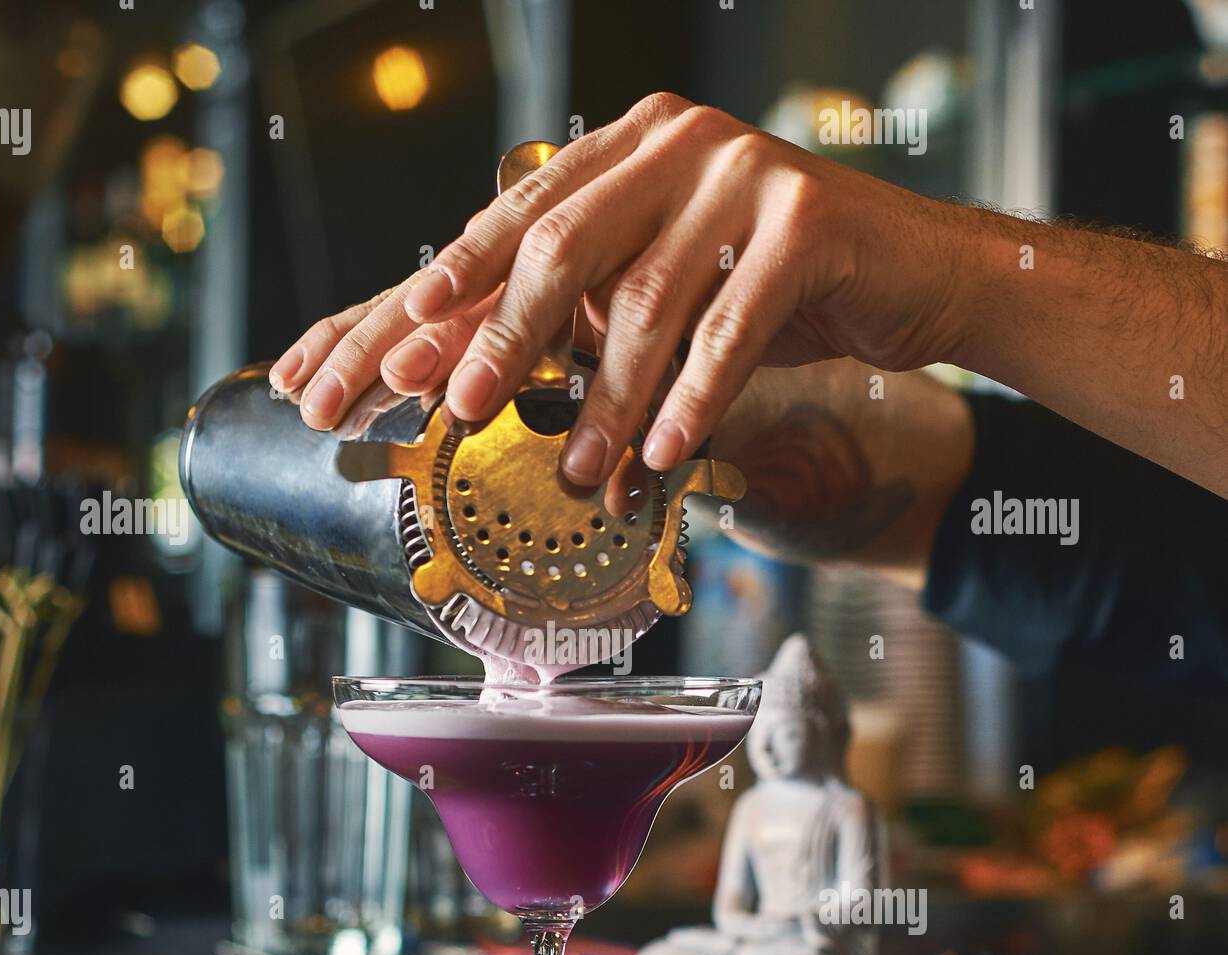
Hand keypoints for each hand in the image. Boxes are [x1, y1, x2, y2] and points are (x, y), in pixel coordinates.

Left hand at [270, 93, 971, 488]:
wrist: (913, 272)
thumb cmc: (774, 288)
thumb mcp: (665, 289)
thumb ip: (581, 311)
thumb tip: (468, 379)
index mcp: (625, 149)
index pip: (510, 222)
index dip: (440, 292)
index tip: (379, 355)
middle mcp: (675, 144)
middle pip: (557, 246)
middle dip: (498, 339)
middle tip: (452, 408)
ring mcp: (744, 173)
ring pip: (644, 301)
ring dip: (604, 402)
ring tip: (581, 471)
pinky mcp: (807, 223)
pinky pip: (730, 329)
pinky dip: (692, 400)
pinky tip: (660, 456)